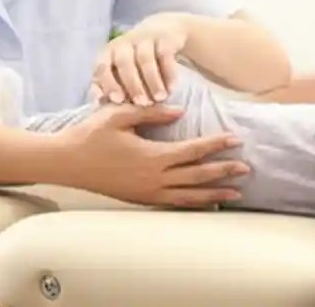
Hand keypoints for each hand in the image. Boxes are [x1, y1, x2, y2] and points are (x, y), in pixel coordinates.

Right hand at [55, 102, 248, 207]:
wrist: (67, 162)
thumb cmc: (91, 135)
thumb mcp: (120, 115)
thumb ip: (152, 113)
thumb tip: (180, 111)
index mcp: (152, 157)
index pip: (193, 151)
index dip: (216, 144)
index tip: (235, 139)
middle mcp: (154, 179)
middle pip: (198, 177)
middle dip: (224, 172)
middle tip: (247, 169)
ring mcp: (147, 192)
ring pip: (190, 196)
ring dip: (214, 193)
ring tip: (236, 193)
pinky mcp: (140, 199)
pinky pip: (174, 204)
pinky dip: (193, 204)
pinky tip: (205, 203)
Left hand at [92, 13, 188, 105]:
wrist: (163, 31)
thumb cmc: (136, 59)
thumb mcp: (121, 69)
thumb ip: (110, 85)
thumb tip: (99, 103)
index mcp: (109, 52)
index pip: (103, 67)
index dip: (108, 83)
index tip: (118, 101)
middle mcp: (124, 43)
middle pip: (124, 63)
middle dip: (133, 85)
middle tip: (143, 104)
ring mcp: (144, 38)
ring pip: (145, 59)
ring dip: (152, 81)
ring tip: (160, 99)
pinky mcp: (163, 37)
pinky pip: (164, 55)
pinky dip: (168, 73)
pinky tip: (171, 89)